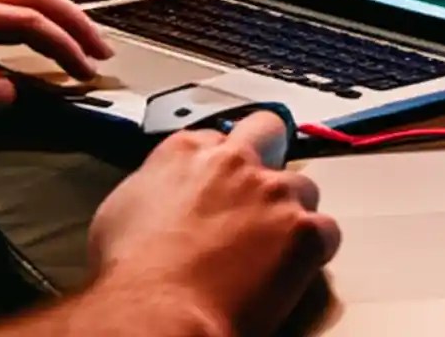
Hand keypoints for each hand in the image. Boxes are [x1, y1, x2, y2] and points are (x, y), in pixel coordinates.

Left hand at [0, 0, 112, 118]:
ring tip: (87, 43)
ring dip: (60, 17)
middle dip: (74, 21)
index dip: (61, 44)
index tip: (84, 71)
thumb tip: (7, 89)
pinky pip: (8, 10)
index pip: (24, 20)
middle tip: (102, 51)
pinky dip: (39, 21)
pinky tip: (47, 40)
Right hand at [88, 112, 340, 336]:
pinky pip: (326, 230)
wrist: (158, 312)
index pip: (215, 137)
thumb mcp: (118, 212)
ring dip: (291, 211)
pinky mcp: (304, 229)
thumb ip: (155, 187)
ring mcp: (273, 193)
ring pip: (303, 187)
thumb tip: (164, 195)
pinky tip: (291, 269)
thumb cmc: (132, 275)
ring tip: (270, 248)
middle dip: (269, 151)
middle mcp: (234, 163)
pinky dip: (315, 249)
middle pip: (268, 132)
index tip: (219, 182)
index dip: (219, 164)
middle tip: (263, 185)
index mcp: (185, 152)